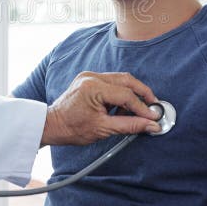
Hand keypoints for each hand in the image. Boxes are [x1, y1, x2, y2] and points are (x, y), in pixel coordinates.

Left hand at [40, 71, 160, 145]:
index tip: (153, 117)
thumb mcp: (104, 129)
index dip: (142, 107)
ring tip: (135, 112)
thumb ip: (130, 125)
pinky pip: (111, 82)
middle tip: (153, 107)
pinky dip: (120, 93)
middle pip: (126, 80)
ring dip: (131, 93)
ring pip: (120, 79)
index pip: (126, 94)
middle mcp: (91, 77)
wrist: (52, 125)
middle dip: (142, 93)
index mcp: (93, 88)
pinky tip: (122, 107)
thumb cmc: (72, 129)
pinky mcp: (89, 79)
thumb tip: (151, 125)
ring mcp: (89, 76)